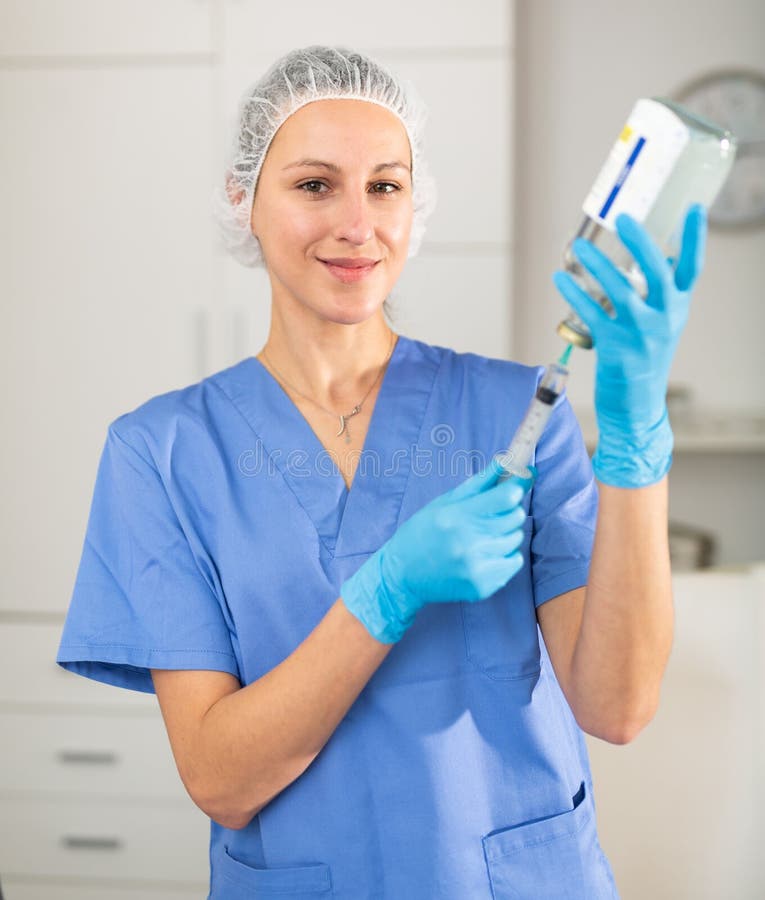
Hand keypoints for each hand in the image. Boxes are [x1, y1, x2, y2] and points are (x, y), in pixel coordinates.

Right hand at [340, 457, 533, 642]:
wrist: (403, 575)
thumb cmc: (422, 532)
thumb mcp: (444, 503)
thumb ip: (479, 483)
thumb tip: (508, 461)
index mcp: (458, 517)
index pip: (508, 497)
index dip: (515, 489)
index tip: (514, 487)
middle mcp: (469, 543)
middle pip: (516, 517)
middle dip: (509, 510)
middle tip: (491, 514)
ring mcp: (477, 567)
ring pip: (516, 539)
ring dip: (506, 534)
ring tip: (483, 536)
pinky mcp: (483, 586)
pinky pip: (514, 563)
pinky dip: (505, 556)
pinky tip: (485, 554)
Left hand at [552, 204, 706, 486]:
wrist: (637, 407)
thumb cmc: (647, 360)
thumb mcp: (664, 325)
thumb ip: (662, 294)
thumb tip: (661, 257)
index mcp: (678, 308)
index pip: (692, 268)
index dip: (695, 238)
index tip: (694, 208)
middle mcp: (664, 318)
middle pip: (656, 272)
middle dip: (640, 242)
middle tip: (623, 218)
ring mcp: (639, 333)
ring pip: (618, 289)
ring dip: (595, 264)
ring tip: (577, 246)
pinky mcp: (613, 346)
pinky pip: (590, 312)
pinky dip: (573, 292)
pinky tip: (561, 278)